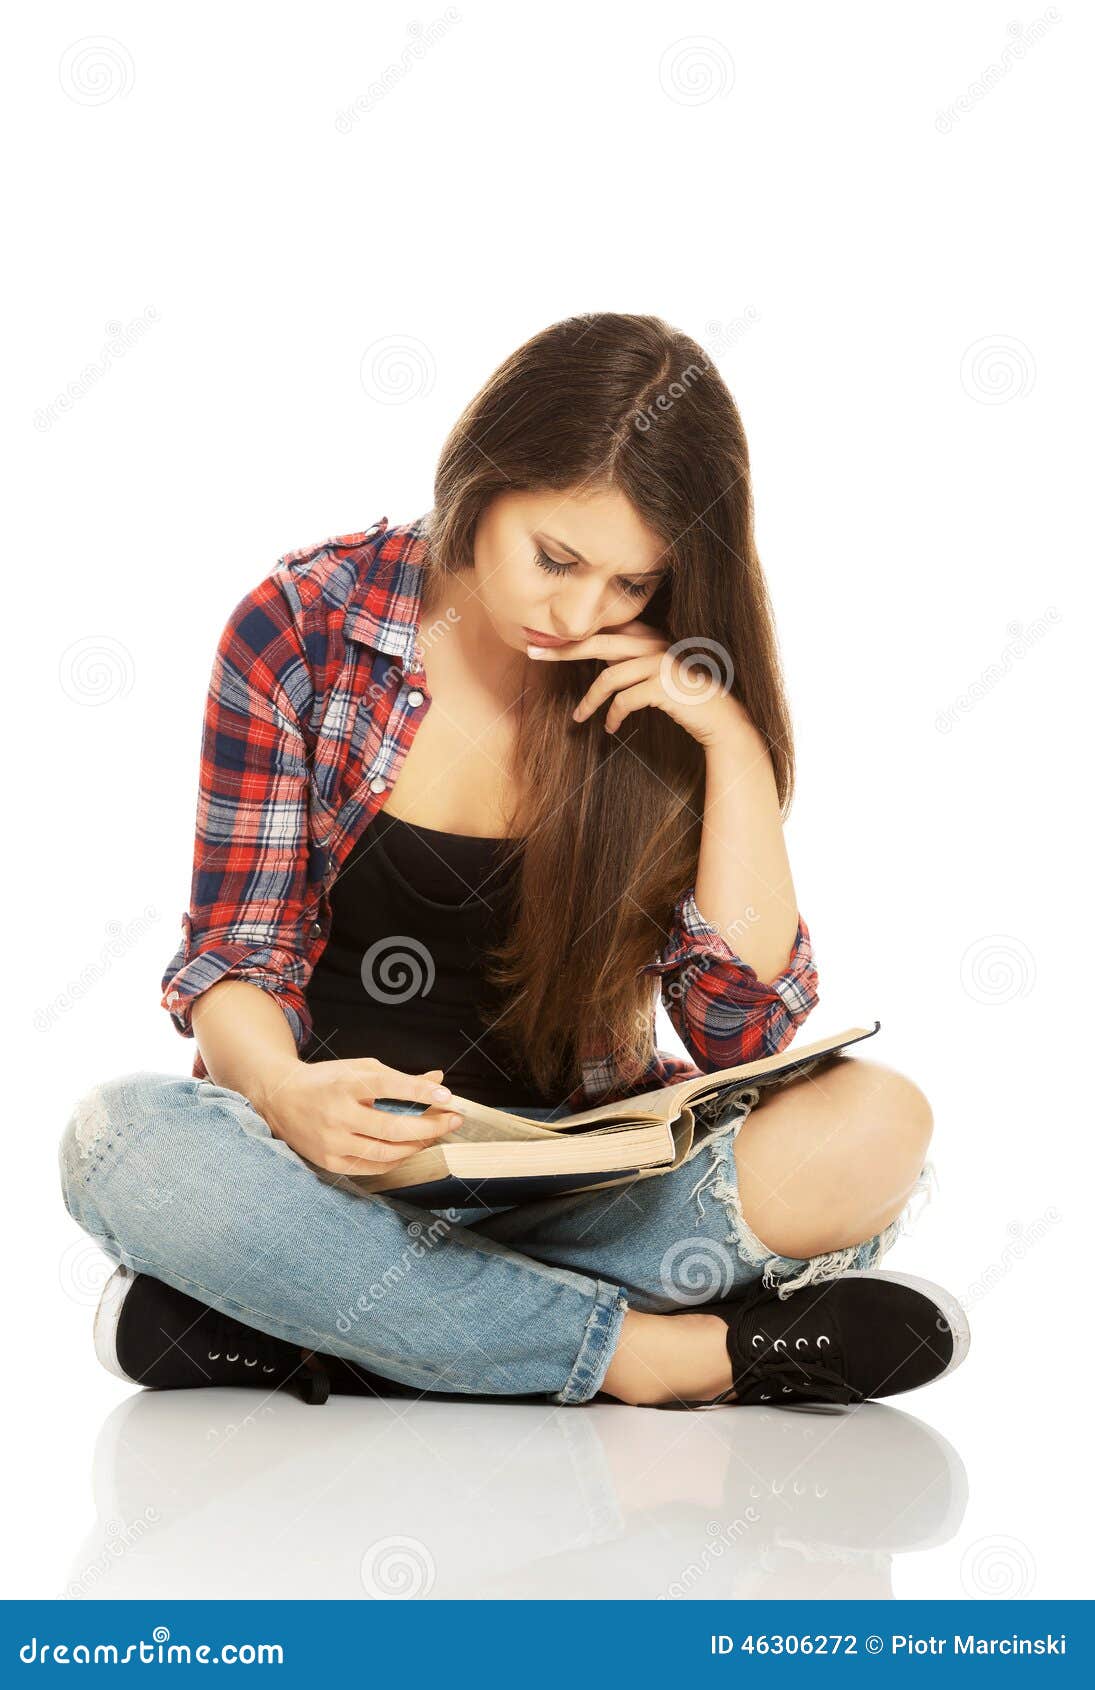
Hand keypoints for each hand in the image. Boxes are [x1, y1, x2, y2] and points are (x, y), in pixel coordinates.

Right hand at [253, 1059, 463, 1176]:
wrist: (281, 1099)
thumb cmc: (328, 1081)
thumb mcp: (361, 1069)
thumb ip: (400, 1078)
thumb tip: (438, 1081)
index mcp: (346, 1083)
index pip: (389, 1086)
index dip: (420, 1092)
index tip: (447, 1097)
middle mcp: (338, 1113)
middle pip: (392, 1128)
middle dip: (429, 1126)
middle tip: (453, 1120)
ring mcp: (332, 1141)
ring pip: (386, 1153)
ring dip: (417, 1146)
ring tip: (433, 1135)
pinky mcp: (330, 1161)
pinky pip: (372, 1167)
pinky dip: (396, 1160)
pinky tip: (409, 1149)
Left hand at [527, 619, 752, 749]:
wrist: (722, 719)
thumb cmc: (686, 699)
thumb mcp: (657, 675)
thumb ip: (633, 663)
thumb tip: (600, 667)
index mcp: (651, 637)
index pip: (606, 630)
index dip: (574, 634)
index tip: (544, 640)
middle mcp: (655, 644)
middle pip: (598, 642)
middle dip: (563, 649)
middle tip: (533, 652)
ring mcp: (660, 664)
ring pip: (609, 677)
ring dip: (589, 700)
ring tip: (578, 718)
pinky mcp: (664, 687)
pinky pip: (625, 700)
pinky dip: (613, 715)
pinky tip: (610, 727)